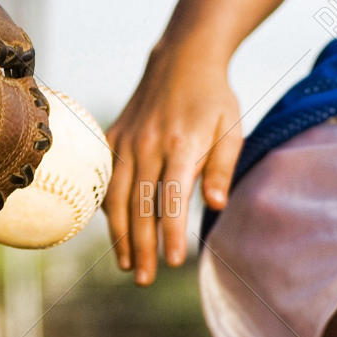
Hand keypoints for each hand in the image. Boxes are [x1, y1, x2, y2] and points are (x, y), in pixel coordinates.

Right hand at [104, 46, 241, 283]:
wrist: (182, 57)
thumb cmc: (214, 99)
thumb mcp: (231, 128)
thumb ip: (222, 168)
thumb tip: (215, 205)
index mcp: (181, 143)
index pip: (172, 197)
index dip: (171, 232)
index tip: (174, 262)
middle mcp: (148, 144)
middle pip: (140, 205)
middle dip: (142, 246)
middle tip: (145, 279)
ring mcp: (127, 141)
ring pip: (116, 196)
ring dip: (119, 235)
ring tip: (127, 265)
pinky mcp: (113, 137)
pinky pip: (105, 179)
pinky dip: (106, 207)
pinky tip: (114, 231)